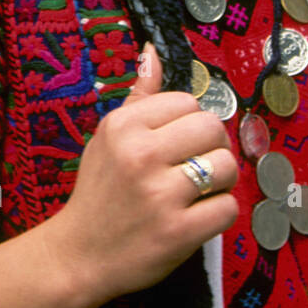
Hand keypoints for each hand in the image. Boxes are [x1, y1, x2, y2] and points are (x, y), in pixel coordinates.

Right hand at [46, 44, 238, 306]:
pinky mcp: (177, 233)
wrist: (79, 256)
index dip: (190, 123)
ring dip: (221, 181)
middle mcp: (141, 155)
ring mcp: (160, 195)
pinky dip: (219, 213)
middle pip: (213, 129)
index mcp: (124, 126)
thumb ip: (138, 97)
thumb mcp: (108, 137)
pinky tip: (197, 217)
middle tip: (196, 166)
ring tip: (199, 191)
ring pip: (227, 166)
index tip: (177, 144)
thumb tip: (152, 52)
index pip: (188, 102)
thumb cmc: (99, 191)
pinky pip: (228, 208)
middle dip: (212, 148)